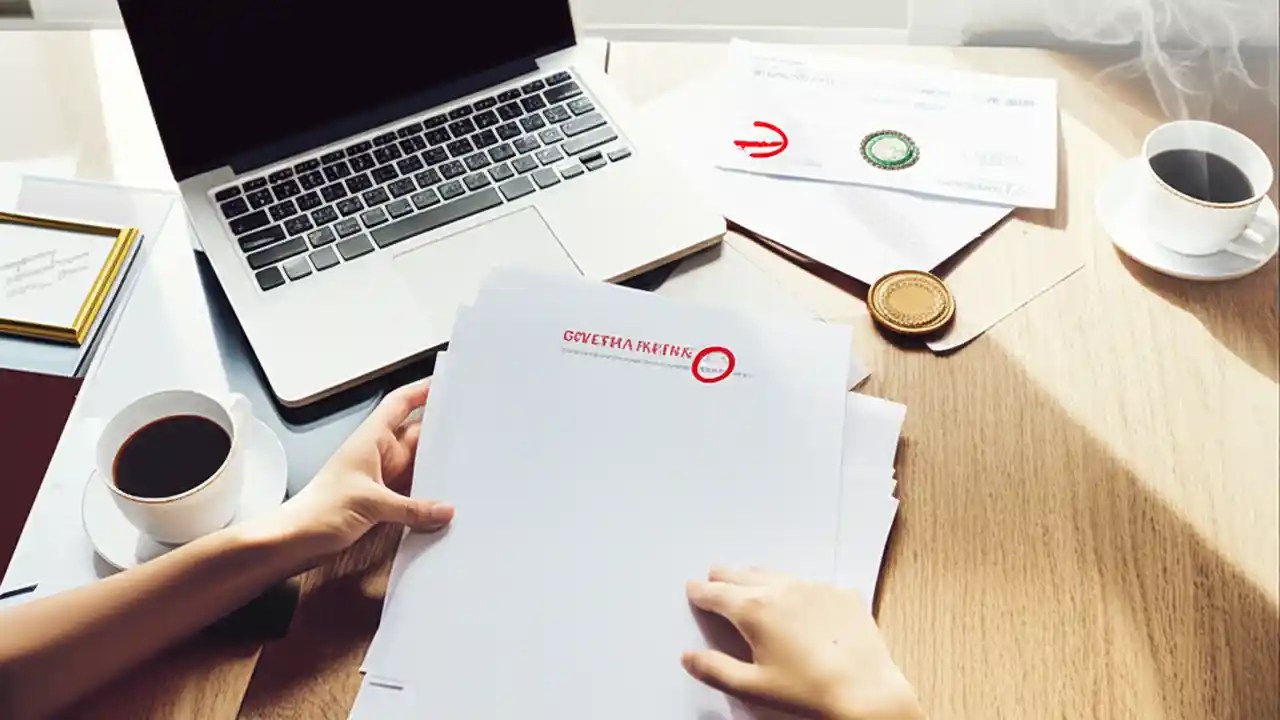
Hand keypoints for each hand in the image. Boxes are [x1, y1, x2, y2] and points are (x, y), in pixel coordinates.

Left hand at [265, 380, 453, 560]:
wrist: (293, 542)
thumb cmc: (318, 511)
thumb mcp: (370, 504)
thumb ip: (412, 508)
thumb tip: (445, 510)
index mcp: (371, 440)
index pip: (400, 404)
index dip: (422, 390)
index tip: (448, 384)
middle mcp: (379, 454)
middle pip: (418, 436)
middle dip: (442, 434)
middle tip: (474, 432)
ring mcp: (381, 478)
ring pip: (418, 465)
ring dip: (437, 468)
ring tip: (467, 468)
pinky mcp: (382, 501)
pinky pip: (414, 491)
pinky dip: (429, 495)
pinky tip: (445, 502)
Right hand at [683, 568, 922, 719]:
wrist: (866, 691)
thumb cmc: (810, 692)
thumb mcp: (753, 687)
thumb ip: (716, 670)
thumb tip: (690, 658)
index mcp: (754, 611)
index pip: (716, 593)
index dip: (701, 592)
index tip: (694, 590)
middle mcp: (782, 590)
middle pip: (742, 575)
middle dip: (724, 578)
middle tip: (715, 580)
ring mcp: (814, 588)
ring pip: (775, 574)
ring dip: (758, 578)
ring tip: (751, 585)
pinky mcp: (840, 593)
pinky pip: (810, 584)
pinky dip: (796, 589)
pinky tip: (799, 605)